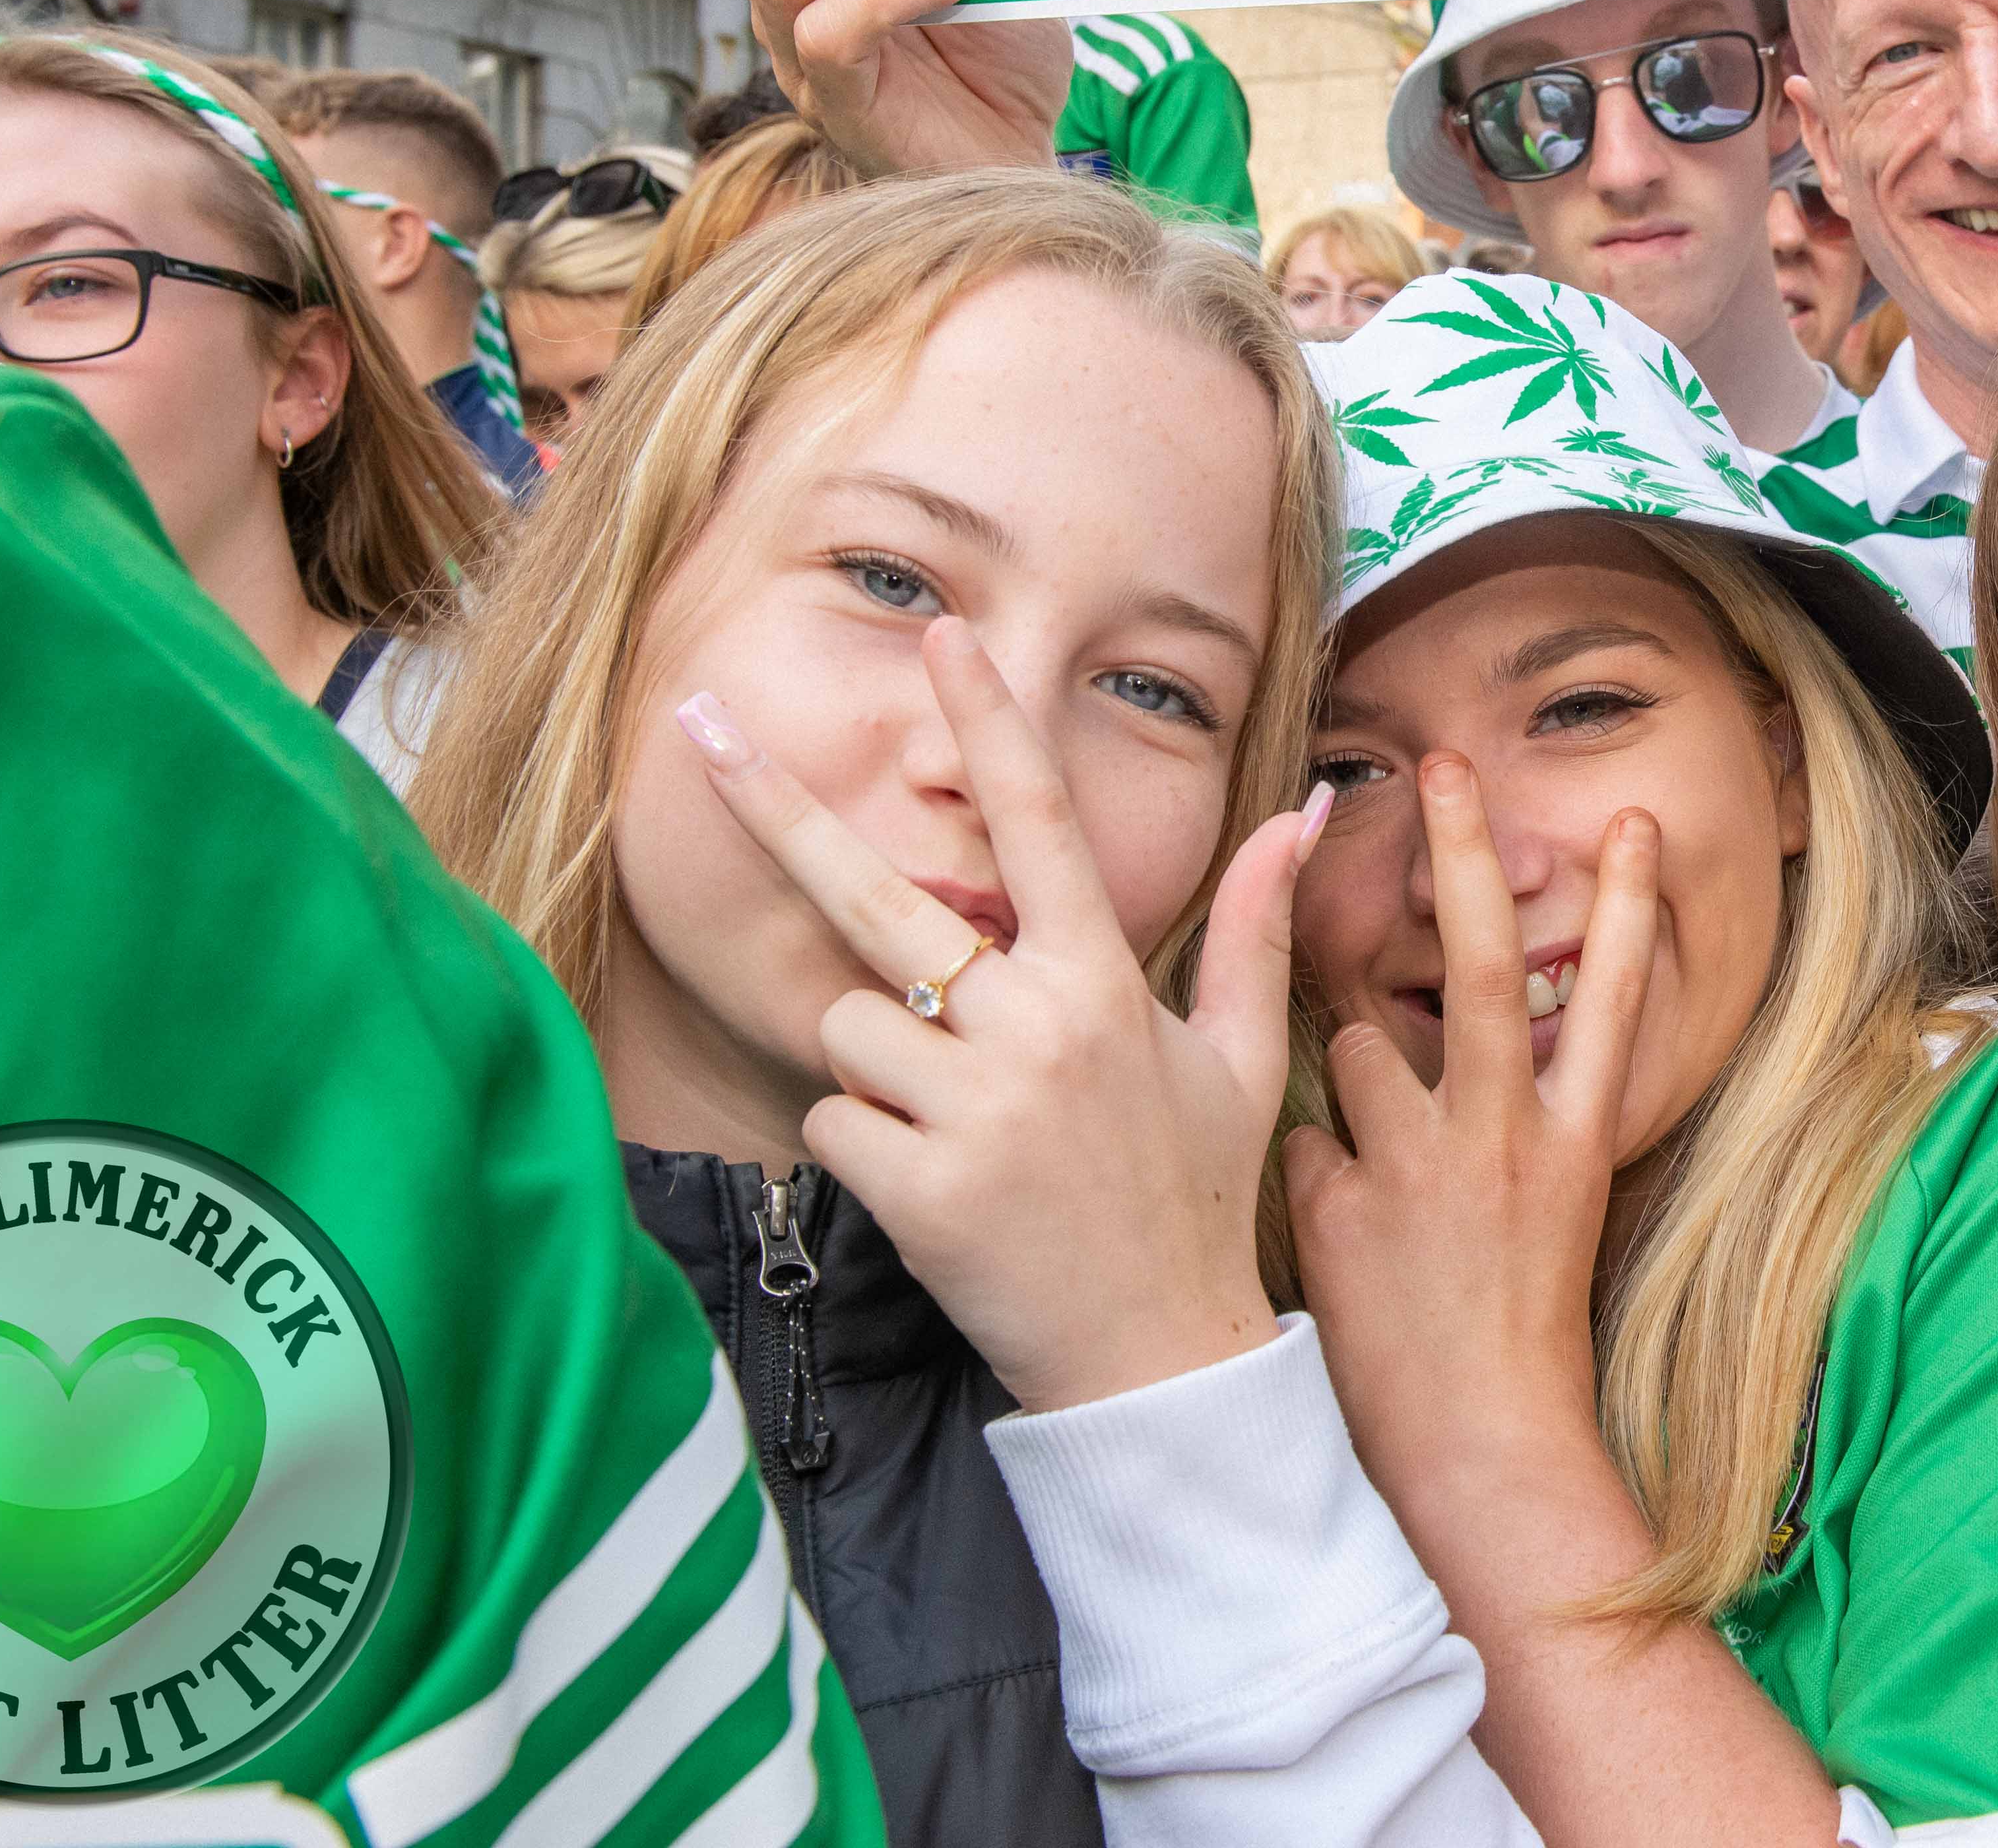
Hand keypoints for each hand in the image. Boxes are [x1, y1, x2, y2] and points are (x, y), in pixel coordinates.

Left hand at [679, 616, 1319, 1410]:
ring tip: (951, 1114)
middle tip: (695, 718)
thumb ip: (1252, 926)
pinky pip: (832, 1118)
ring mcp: (973, 1105)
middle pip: (880, 892)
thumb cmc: (1194, 1195)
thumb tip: (1302, 812)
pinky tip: (932, 1178)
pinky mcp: (918, 1184)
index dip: (989, 722)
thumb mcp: (1242, 1055)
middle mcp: (1035, 1026)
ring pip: (848, 1022)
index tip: (941, 638)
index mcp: (1106, 980)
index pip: (1038, 821)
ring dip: (875, 1057)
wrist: (1158, 1359)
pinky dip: (862, 1140)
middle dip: (778, 803)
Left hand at [1283, 755, 1659, 1533]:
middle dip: (1468, 857)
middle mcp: (1505, 1140)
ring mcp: (1422, 1172)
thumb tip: (1464, 1045)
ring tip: (1364, 1120)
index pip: (1609, 1001)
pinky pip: (1302, 1142)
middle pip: (1493, 969)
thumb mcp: (1554, 1211)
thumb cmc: (1518, 1332)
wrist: (1482, 1449)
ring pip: (1357, 1050)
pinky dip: (1304, 1161)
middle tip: (1447, 763)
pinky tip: (1318, 1215)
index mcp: (1572, 1141)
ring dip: (1344, 1061)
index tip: (1624, 823)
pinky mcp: (1343, 1213)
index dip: (1620, 909)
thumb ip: (1518, 1121)